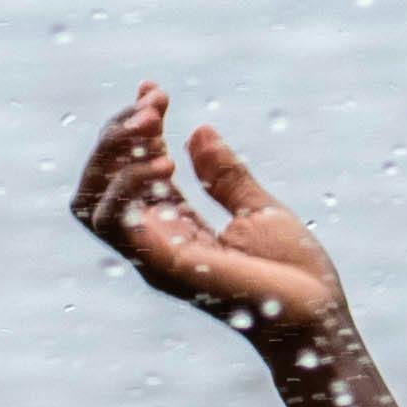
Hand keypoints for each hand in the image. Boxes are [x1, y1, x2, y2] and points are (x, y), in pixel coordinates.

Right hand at [73, 86, 348, 344]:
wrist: (316, 316)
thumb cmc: (294, 275)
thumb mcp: (257, 208)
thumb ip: (225, 174)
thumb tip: (200, 131)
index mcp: (174, 226)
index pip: (129, 173)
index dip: (132, 129)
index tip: (154, 91)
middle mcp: (154, 241)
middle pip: (96, 185)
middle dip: (114, 135)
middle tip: (152, 103)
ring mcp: (153, 255)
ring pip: (90, 203)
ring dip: (112, 154)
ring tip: (151, 124)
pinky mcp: (162, 265)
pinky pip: (117, 223)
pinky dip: (127, 185)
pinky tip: (161, 159)